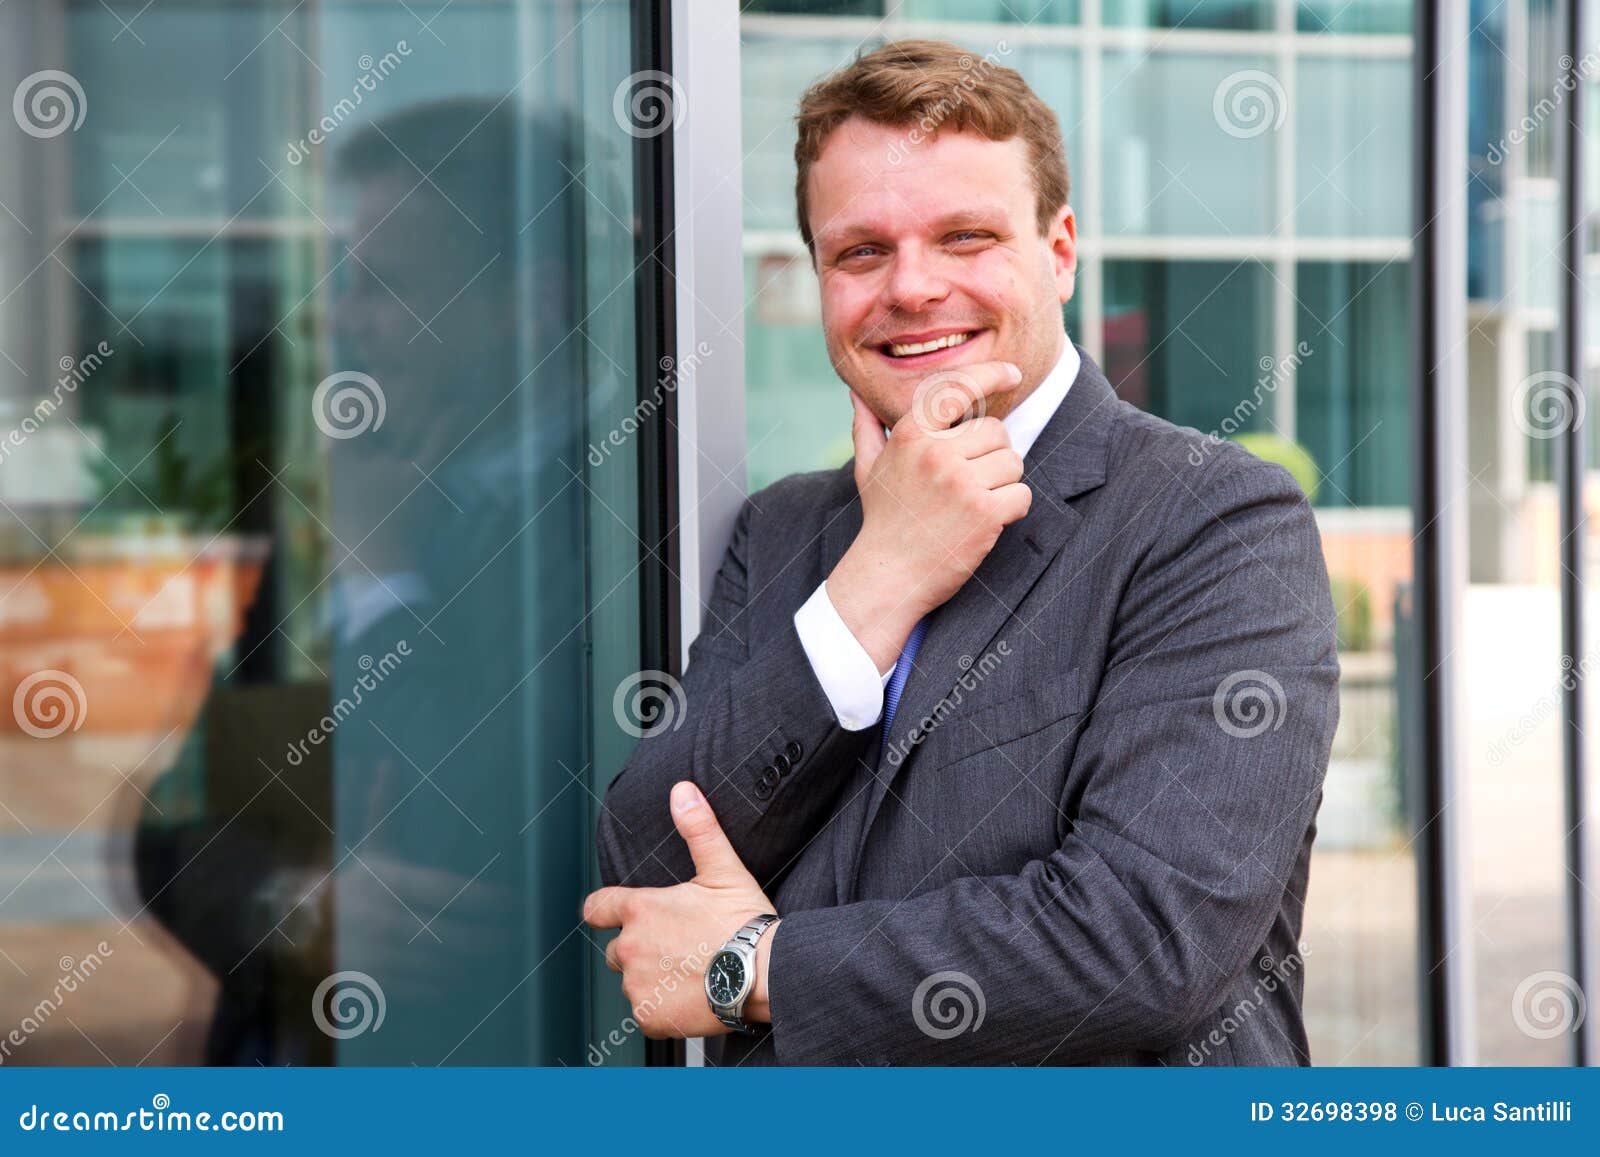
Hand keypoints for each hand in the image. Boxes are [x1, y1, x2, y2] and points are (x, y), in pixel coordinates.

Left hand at [581, 781, 777, 1037]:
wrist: (765, 974)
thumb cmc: (745, 923)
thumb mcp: (723, 868)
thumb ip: (698, 828)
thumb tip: (682, 791)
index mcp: (640, 911)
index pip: (597, 908)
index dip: (605, 910)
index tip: (615, 914)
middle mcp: (631, 949)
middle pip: (617, 949)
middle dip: (639, 947)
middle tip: (676, 947)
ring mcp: (638, 986)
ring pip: (633, 981)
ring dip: (652, 978)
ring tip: (689, 972)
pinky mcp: (650, 1017)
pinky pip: (647, 1011)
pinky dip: (663, 1007)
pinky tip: (691, 996)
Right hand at [827, 361, 1032, 669]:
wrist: (888, 576)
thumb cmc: (883, 520)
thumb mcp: (868, 469)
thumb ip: (867, 427)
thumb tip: (855, 394)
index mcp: (911, 434)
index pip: (958, 388)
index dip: (990, 375)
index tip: (1012, 373)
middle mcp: (936, 452)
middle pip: (996, 431)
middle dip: (992, 455)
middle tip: (970, 482)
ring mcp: (961, 482)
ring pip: (1014, 461)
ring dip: (1004, 482)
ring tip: (975, 502)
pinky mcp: (984, 512)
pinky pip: (1022, 494)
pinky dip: (1013, 508)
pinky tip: (989, 520)